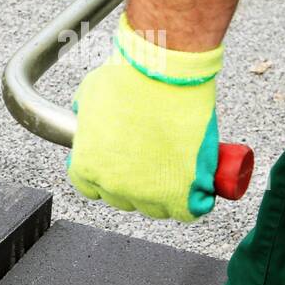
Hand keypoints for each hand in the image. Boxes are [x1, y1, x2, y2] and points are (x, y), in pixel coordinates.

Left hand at [67, 15, 221, 221]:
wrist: (166, 74)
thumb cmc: (128, 79)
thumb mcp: (89, 98)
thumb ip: (85, 116)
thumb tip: (87, 117)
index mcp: (85, 166)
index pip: (91, 187)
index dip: (107, 175)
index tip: (120, 165)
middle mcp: (113, 185)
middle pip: (123, 199)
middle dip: (135, 184)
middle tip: (152, 164)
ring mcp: (149, 192)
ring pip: (156, 208)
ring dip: (165, 194)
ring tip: (177, 173)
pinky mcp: (184, 191)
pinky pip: (189, 210)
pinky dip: (195, 202)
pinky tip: (199, 188)